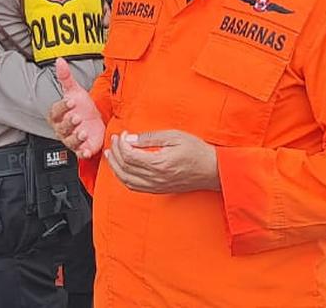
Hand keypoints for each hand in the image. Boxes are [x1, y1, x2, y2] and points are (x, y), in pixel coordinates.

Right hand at [47, 59, 104, 158]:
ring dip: (75, 137)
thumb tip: (59, 61)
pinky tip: (86, 149)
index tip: (71, 101)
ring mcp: (72, 139)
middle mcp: (63, 128)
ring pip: (69, 141)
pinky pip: (80, 153)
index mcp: (59, 115)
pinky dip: (83, 152)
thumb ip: (65, 77)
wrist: (96, 122)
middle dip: (69, 123)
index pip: (56, 111)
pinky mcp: (82, 148)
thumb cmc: (83, 107)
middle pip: (61, 127)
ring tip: (83, 132)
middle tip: (77, 117)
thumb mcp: (75, 90)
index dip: (63, 107)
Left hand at [105, 130, 219, 193]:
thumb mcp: (175, 136)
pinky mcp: (159, 190)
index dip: (121, 144)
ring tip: (111, 155)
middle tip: (114, 141)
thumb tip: (131, 138)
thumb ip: (150, 138)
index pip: (129, 156)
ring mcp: (157, 187)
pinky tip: (122, 169)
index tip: (122, 134)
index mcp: (159, 164)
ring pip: (127, 180)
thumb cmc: (198, 152)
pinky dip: (124, 178)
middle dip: (116, 153)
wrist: (214, 171)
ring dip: (116, 167)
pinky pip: (135, 187)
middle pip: (125, 168)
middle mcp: (156, 178)